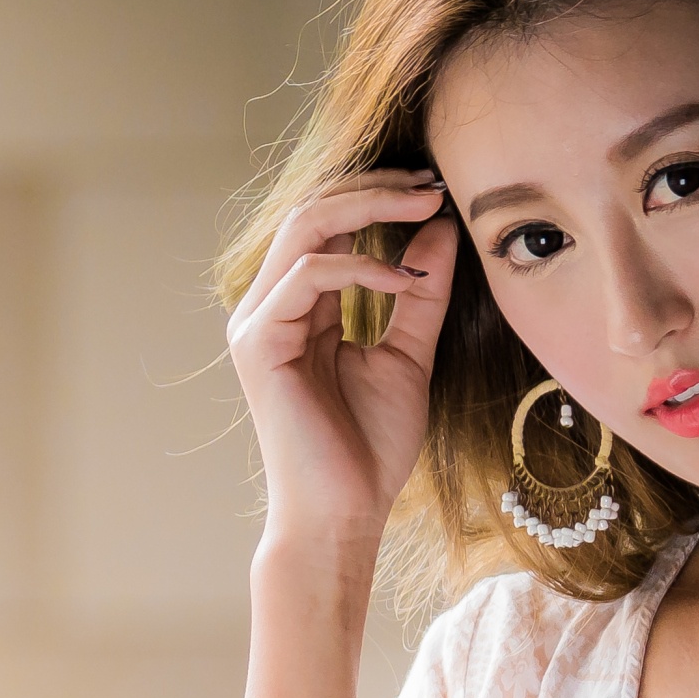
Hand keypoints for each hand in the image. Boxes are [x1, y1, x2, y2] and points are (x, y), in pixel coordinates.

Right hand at [223, 170, 459, 563]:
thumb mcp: (409, 354)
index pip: (329, 226)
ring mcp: (258, 322)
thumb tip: (440, 226)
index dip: (379, 197)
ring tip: (424, 209)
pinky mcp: (259, 342)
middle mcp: (271, 306)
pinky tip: (406, 281)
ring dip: (369, 209)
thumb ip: (421, 293)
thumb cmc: (369, 448)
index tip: (436, 189)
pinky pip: (306, 276)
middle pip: (313, 211)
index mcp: (299, 306)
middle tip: (430, 183)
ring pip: (304, 228)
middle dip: (375, 188)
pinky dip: (362, 268)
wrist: (344, 514)